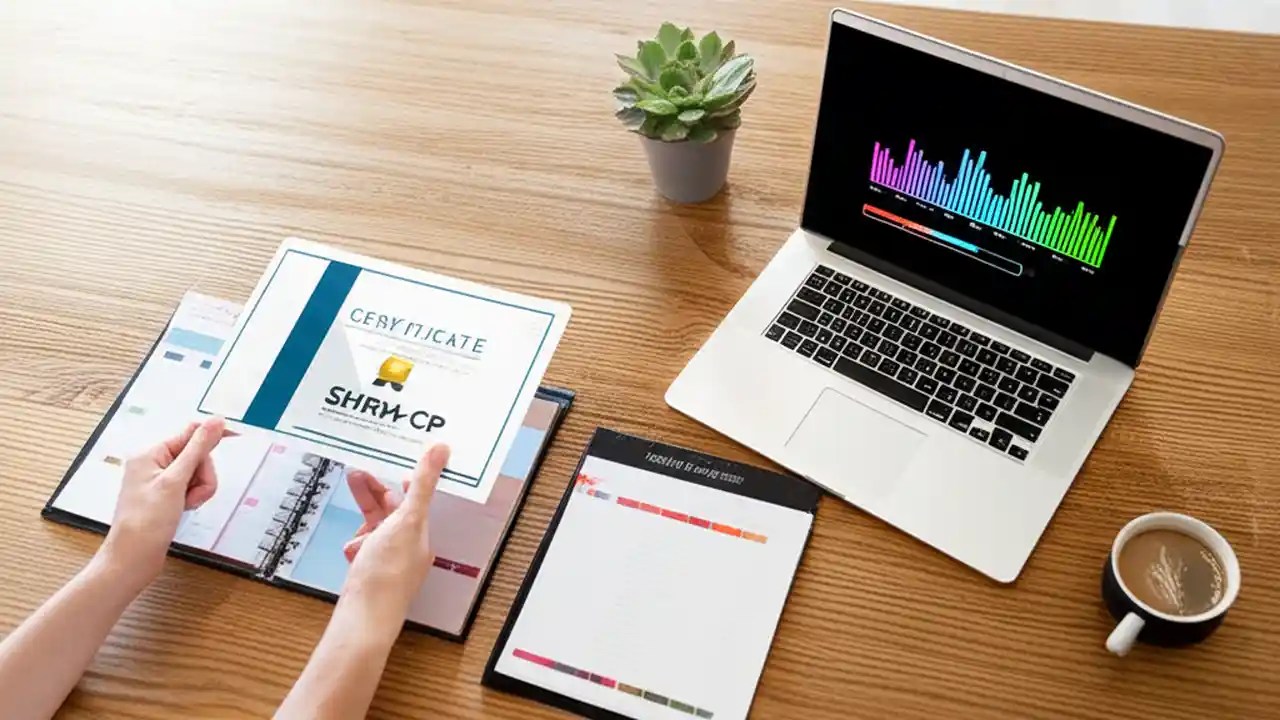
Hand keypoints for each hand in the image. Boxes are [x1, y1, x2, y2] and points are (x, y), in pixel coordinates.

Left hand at [101, 417, 228, 584]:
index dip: (212, 436)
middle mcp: (153, 463)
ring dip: (200, 489)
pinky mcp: (166, 495)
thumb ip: (198, 449)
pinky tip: (185, 508)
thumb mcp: (175, 482)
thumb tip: (216, 421)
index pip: (190, 433)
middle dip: (203, 475)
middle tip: (192, 494)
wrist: (133, 559)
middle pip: (197, 455)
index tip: (237, 436)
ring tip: (187, 504)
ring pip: (198, 473)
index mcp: (150, 453)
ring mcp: (160, 480)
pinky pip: (191, 486)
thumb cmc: (146, 522)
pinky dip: (194, 496)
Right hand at [339, 444, 448, 617]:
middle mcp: (408, 549)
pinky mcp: (369, 576)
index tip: (386, 462)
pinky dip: (355, 547)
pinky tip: (350, 552)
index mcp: (420, 534)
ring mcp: (388, 564)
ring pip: (374, 531)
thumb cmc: (386, 573)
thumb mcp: (406, 519)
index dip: (401, 481)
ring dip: (362, 520)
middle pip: (390, 513)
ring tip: (349, 508)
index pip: (414, 500)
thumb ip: (422, 483)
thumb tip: (442, 448)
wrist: (364, 619)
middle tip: (354, 473)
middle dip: (372, 493)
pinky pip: (362, 552)